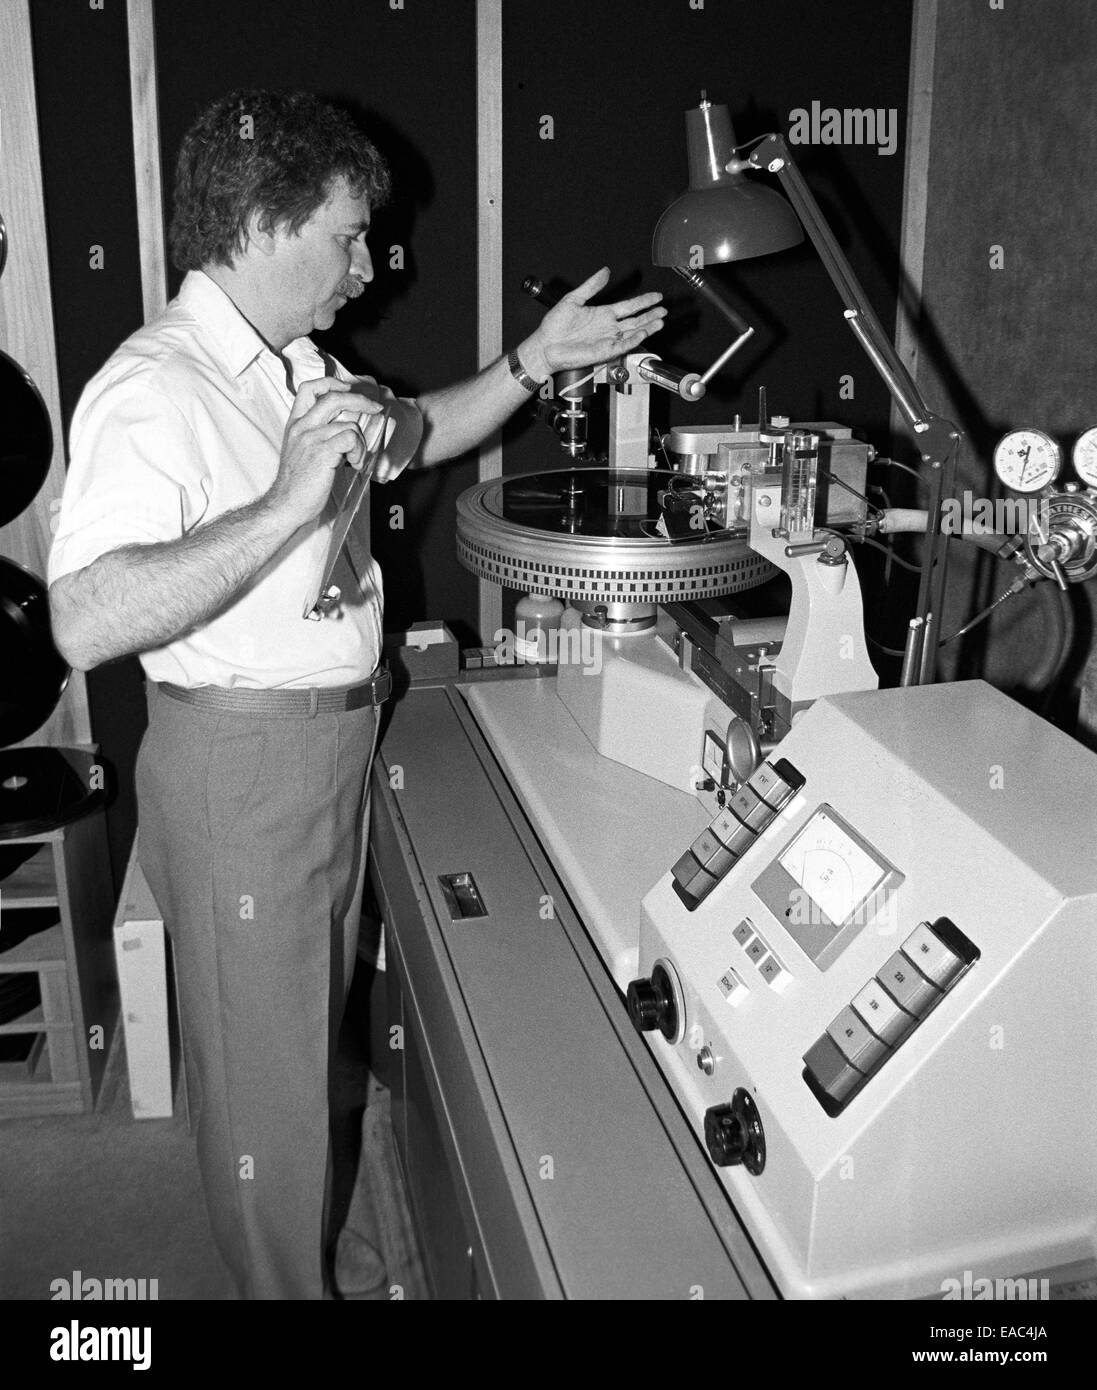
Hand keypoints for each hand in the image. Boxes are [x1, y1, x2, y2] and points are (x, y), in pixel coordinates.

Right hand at [266, 377, 384, 527]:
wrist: (286, 504)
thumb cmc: (296, 483)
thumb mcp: (300, 450)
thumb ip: (316, 434)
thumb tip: (345, 426)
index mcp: (295, 424)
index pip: (309, 388)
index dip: (332, 383)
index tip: (348, 389)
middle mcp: (302, 427)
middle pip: (333, 396)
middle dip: (360, 399)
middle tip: (375, 408)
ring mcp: (311, 439)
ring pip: (348, 423)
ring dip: (360, 441)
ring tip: (354, 457)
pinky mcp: (322, 453)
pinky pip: (350, 439)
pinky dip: (358, 451)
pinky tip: (352, 463)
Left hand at [520, 266, 666, 378]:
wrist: (545, 345)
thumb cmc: (555, 327)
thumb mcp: (574, 299)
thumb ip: (591, 286)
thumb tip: (604, 271)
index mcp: (603, 314)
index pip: (629, 306)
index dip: (643, 301)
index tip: (656, 296)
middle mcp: (608, 327)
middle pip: (636, 320)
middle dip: (651, 314)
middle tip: (664, 310)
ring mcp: (608, 339)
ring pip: (633, 332)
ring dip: (648, 327)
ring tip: (661, 321)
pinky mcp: (604, 351)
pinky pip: (623, 345)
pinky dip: (634, 339)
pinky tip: (643, 332)